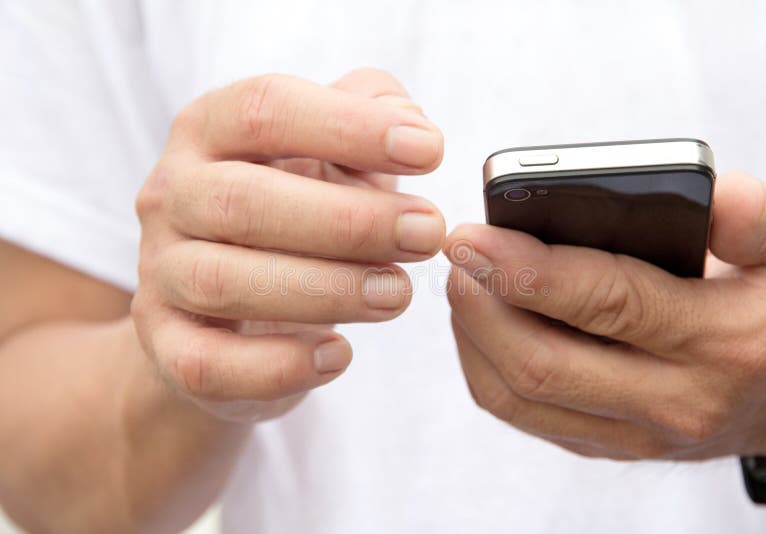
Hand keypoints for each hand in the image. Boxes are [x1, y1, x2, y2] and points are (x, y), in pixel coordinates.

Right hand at [133, 68, 444, 421]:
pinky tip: (340, 355)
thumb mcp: (331, 153)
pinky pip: (206, 364)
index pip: (265, 109)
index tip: (430, 152)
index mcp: (208, 130)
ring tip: (398, 294)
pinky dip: (278, 365)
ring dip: (325, 290)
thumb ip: (370, 115)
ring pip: (223, 283)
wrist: (231, 304)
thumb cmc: (294, 211)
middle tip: (426, 234)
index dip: (348, 127)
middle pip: (242, 199)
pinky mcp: (165, 346)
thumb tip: (413, 124)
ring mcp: (159, 273)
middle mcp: (170, 195)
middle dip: (348, 221)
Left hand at [445, 172, 765, 459]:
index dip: (527, 269)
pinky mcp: (605, 444)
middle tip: (456, 252)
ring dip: (473, 336)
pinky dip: (486, 363)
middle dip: (481, 306)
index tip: (470, 236)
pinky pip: (522, 412)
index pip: (607, 304)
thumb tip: (717, 197)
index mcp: (723, 340)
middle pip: (542, 364)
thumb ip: (764, 219)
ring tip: (465, 279)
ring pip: (517, 398)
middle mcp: (674, 401)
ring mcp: (634, 434)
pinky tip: (484, 318)